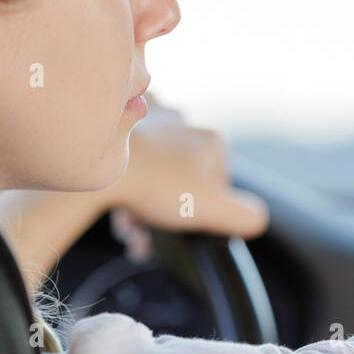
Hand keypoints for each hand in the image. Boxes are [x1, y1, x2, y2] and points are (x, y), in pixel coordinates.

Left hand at [111, 100, 269, 239]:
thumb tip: (256, 218)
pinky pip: (128, 154)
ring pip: (153, 169)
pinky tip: (115, 196)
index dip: (198, 214)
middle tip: (144, 235)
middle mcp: (182, 122)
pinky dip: (124, 177)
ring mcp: (148, 117)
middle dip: (164, 213)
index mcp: (209, 140)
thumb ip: (244, 215)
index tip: (176, 230)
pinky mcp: (116, 120)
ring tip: (126, 223)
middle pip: (180, 180)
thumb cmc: (155, 185)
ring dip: (141, 202)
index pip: (216, 186)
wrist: (96, 165)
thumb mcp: (210, 208)